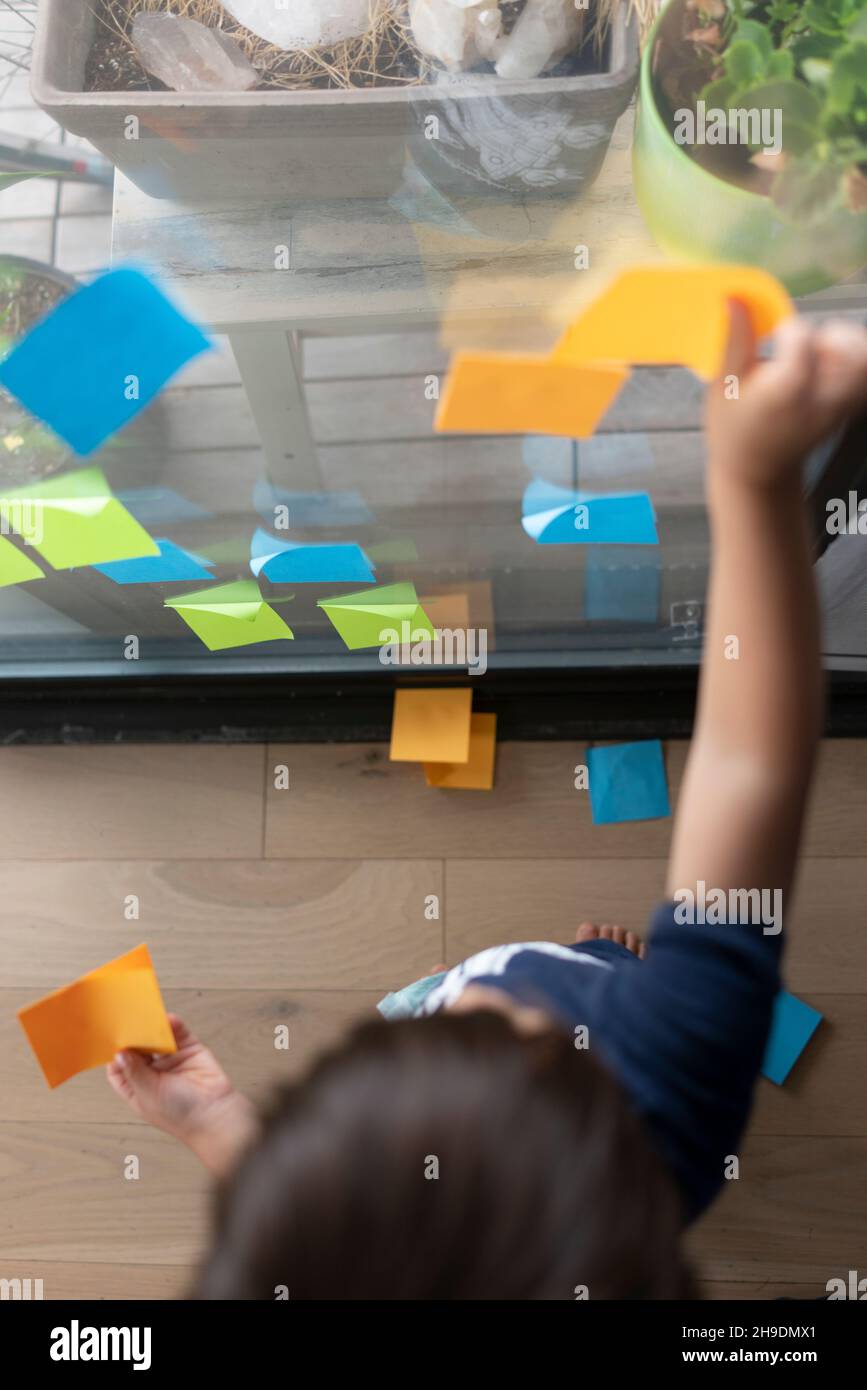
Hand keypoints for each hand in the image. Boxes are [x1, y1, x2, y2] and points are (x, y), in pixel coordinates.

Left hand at [106, 1015, 257, 1175]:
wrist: (215, 1114)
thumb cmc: (180, 1115)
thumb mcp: (149, 1094)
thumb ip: (134, 1071)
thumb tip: (119, 1053)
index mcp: (137, 1088)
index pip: (119, 1069)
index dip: (115, 1055)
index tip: (110, 1039)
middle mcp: (153, 1073)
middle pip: (137, 1049)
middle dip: (133, 1036)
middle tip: (127, 1020)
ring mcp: (171, 1060)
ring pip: (157, 1038)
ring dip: (152, 1028)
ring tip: (145, 1015)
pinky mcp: (189, 1050)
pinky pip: (179, 1033)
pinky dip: (173, 1024)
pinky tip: (168, 1019)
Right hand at [706, 300, 866, 489]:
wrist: (755, 470)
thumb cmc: (735, 430)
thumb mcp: (724, 384)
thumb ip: (736, 338)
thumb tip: (735, 297)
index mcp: (785, 392)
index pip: (804, 338)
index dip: (788, 330)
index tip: (773, 338)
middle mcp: (819, 400)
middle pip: (853, 351)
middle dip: (832, 337)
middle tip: (807, 347)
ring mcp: (839, 407)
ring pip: (863, 362)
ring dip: (845, 349)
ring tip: (818, 359)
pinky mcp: (849, 408)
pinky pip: (864, 376)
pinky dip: (854, 363)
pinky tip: (828, 368)